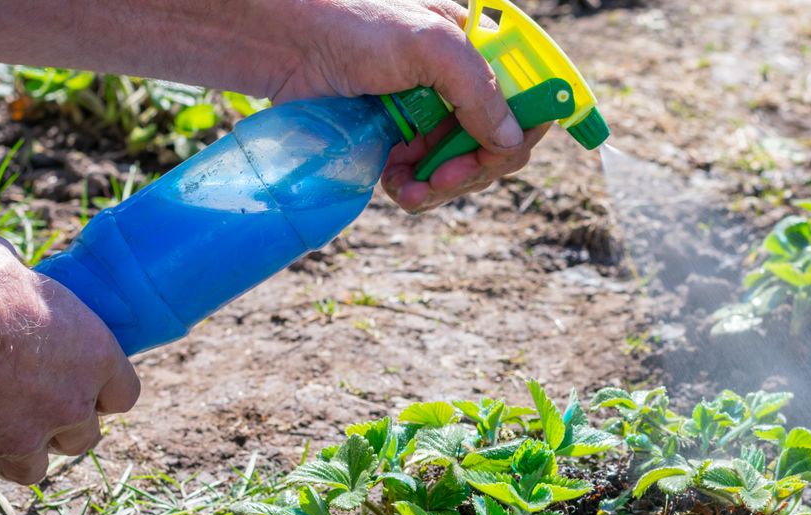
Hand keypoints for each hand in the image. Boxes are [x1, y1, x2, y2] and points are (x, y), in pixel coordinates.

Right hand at [0, 236, 139, 484]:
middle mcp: (73, 402)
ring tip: (4, 427)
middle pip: (85, 436)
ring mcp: (30, 432)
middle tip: (37, 406)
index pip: (124, 394)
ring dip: (26, 449)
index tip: (85, 384)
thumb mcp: (3, 263)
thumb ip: (20, 275)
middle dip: (64, 426)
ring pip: (40, 464)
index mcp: (95, 356)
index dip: (104, 392)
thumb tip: (3, 261)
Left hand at [273, 0, 548, 211]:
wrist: (280, 42)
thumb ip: (478, 90)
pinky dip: (416, 190)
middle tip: (442, 179)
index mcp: (478, 48)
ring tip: (408, 190)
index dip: (523, 130)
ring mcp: (430, 113)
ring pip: (463, 167)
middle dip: (474, 168)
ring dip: (442, 187)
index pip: (529, 97)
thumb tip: (511, 142)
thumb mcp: (429, 45)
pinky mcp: (399, 140)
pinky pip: (426, 178)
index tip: (496, 154)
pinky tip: (394, 185)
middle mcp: (460, 82)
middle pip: (498, 142)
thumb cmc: (353, 26)